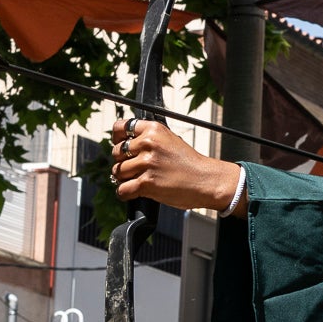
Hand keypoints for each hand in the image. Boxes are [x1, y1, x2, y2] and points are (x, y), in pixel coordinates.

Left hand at [108, 118, 242, 212]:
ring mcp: (147, 163)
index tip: (121, 146)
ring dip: (124, 179)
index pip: (120, 128)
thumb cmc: (190, 163)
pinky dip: (125, 193)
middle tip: (135, 169)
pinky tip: (134, 192)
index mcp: (153, 130)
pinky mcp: (147, 183)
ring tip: (138, 181)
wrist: (206, 180)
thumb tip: (124, 145)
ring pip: (117, 171)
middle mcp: (149, 143)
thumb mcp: (170, 140)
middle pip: (116, 152)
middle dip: (122, 162)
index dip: (117, 139)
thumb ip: (149, 139)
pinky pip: (122, 189)